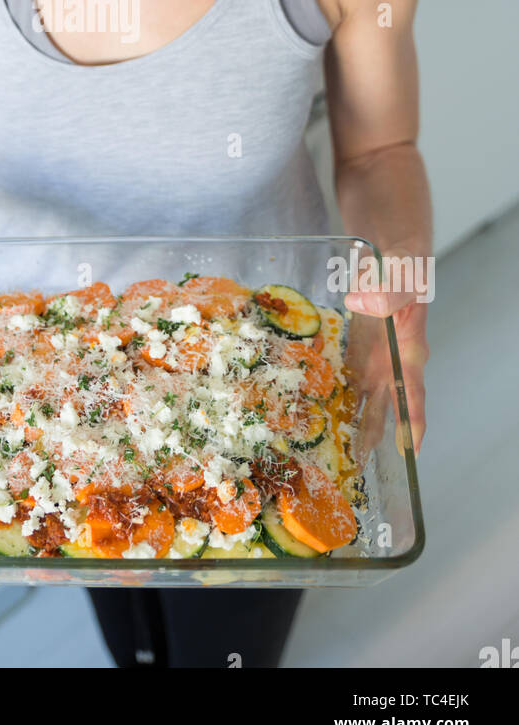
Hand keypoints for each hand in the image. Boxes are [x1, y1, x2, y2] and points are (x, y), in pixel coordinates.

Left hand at [343, 248, 428, 457]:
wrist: (390, 257)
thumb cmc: (404, 269)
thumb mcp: (402, 277)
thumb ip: (386, 294)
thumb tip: (361, 303)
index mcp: (409, 352)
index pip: (413, 393)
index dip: (412, 423)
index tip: (408, 452)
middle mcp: (391, 363)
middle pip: (385, 408)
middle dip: (373, 438)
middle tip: (356, 468)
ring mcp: (372, 360)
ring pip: (361, 400)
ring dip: (348, 423)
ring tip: (331, 452)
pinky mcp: (355, 351)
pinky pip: (341, 378)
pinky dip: (329, 395)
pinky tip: (311, 412)